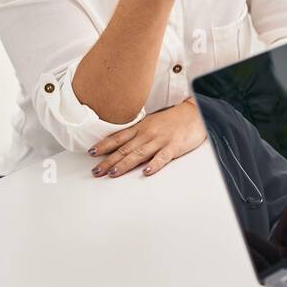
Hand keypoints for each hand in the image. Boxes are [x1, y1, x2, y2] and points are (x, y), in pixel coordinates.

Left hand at [89, 98, 205, 177]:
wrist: (195, 112)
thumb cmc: (174, 119)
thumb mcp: (152, 122)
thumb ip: (138, 132)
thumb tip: (121, 144)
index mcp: (141, 127)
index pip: (118, 138)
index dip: (103, 146)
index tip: (91, 153)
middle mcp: (148, 134)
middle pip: (124, 149)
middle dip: (108, 161)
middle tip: (96, 171)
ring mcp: (160, 140)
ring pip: (139, 154)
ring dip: (125, 164)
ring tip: (113, 173)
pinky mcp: (174, 147)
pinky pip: (163, 157)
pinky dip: (154, 165)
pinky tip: (147, 172)